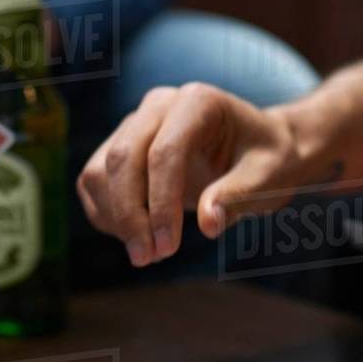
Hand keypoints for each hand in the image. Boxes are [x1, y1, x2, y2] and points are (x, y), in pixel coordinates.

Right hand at [78, 83, 303, 265]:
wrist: (256, 149)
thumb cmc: (267, 160)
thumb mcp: (269, 178)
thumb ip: (238, 196)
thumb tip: (207, 223)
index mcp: (197, 102)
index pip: (164, 152)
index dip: (160, 204)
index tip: (168, 248)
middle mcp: (158, 105)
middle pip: (122, 158)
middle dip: (129, 215)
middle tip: (148, 259)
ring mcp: (134, 124)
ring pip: (99, 171)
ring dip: (114, 218)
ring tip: (146, 253)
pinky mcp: (119, 146)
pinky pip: (93, 182)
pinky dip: (106, 214)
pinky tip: (136, 236)